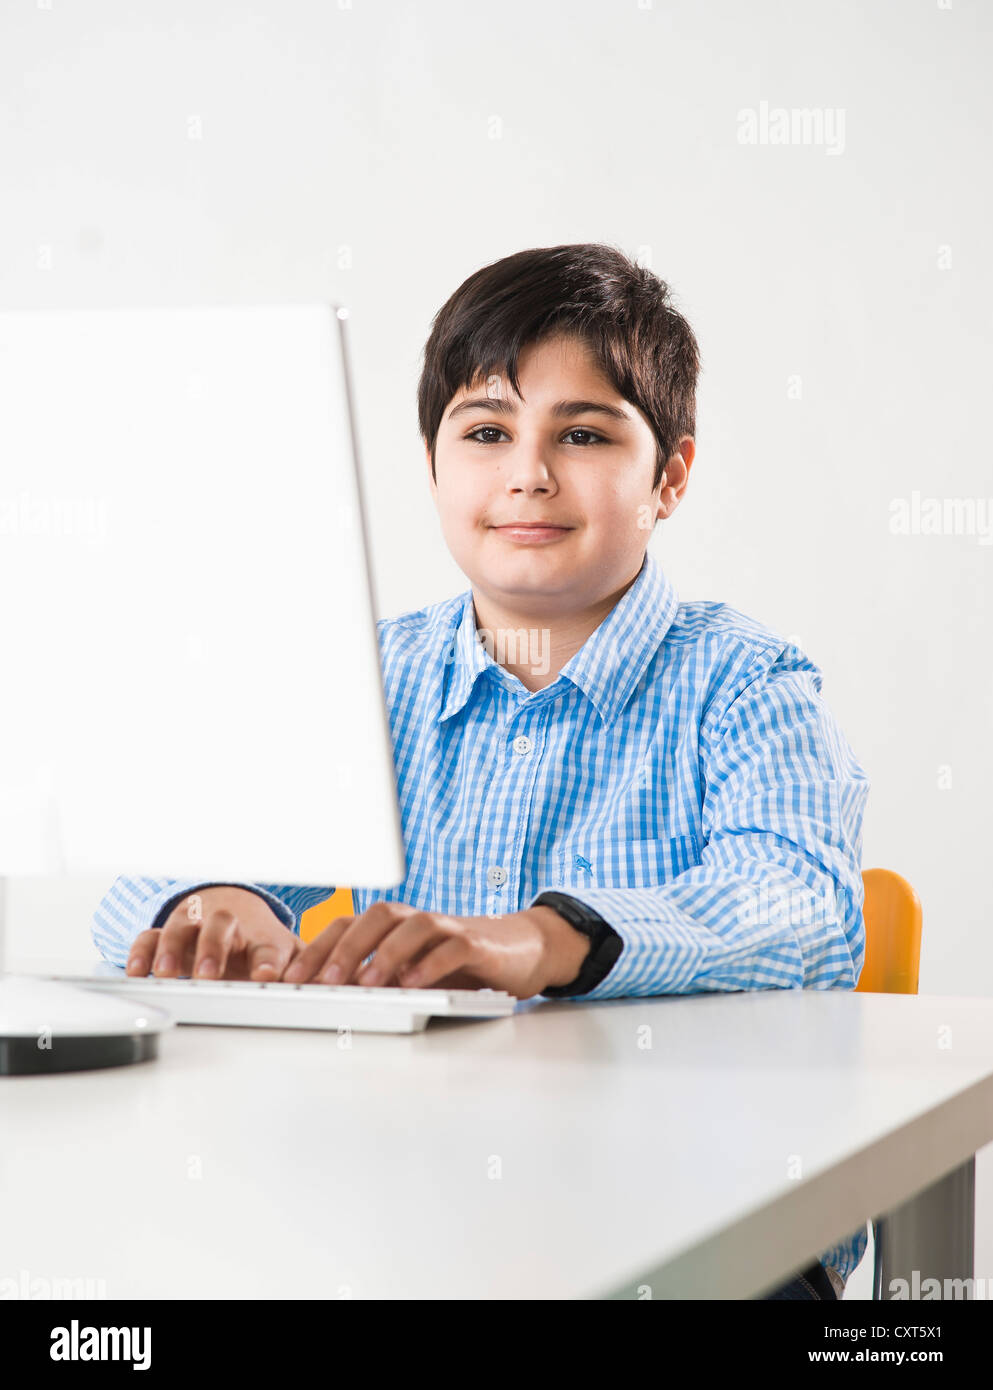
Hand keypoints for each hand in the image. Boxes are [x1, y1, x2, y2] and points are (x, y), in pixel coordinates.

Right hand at [125, 886, 302, 981]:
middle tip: (211, 976)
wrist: (235, 908)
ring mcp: (197, 927)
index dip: (267, 961)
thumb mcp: (287, 958)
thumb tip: (329, 999)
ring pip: (184, 927)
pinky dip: (142, 951)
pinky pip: (152, 935)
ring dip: (175, 949)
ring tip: (169, 973)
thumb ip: (305, 977)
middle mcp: (229, 927)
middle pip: (222, 926)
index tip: (267, 975)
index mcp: (262, 936)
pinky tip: (138, 971)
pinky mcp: (169, 932)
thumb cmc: (261, 943)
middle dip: (215, 950)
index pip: (268, 946)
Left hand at [279, 900, 590, 999]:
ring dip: (384, 953)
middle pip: (374, 918)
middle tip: (320, 983)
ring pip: (411, 925)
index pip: (348, 926)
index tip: (290, 979)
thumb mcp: (414, 972)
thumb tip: (331, 1003)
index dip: (317, 948)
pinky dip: (430, 962)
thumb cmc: (462, 963)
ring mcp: (449, 928)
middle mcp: (418, 921)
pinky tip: (414, 983)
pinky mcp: (479, 944)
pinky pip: (452, 946)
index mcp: (396, 927)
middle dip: (343, 948)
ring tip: (365, 984)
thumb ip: (381, 981)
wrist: (523, 949)